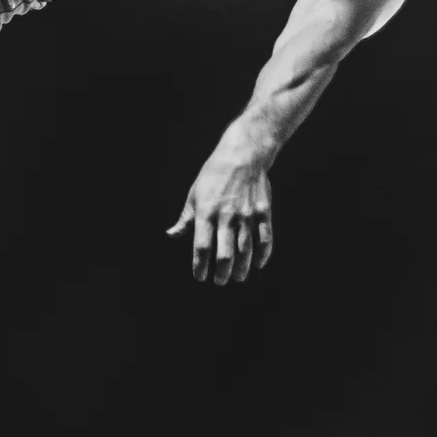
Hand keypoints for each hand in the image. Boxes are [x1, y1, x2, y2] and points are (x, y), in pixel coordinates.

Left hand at [167, 130, 274, 286]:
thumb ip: (186, 218)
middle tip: (220, 282)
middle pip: (224, 254)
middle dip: (221, 273)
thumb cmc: (214, 174)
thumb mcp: (194, 193)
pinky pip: (265, 238)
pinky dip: (263, 254)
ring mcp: (247, 215)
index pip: (201, 247)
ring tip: (237, 277)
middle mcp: (227, 216)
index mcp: (206, 212)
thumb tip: (171, 235)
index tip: (199, 277)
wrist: (243, 154)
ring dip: (241, 268)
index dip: (199, 265)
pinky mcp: (264, 211)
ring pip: (245, 250)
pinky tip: (259, 264)